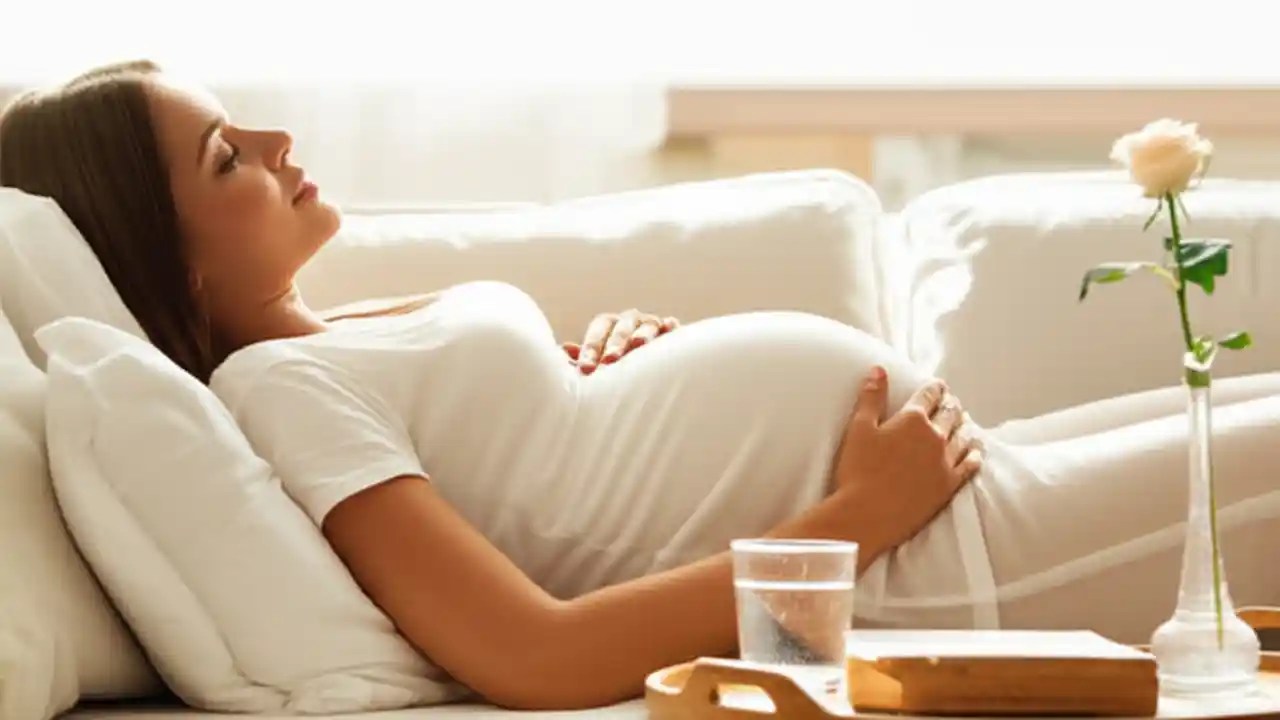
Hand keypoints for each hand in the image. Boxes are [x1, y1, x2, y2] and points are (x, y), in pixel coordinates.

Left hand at [563, 309, 679, 374]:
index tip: (585, 369)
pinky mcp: (672, 332)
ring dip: (642, 334)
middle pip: (622, 327)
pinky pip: (672, 327)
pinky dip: (671, 328)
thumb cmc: (617, 364)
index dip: (591, 348)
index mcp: (609, 325)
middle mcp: (630, 321)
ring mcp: (652, 324)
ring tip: (638, 345)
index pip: (598, 331)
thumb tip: (563, 351)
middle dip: (615, 344)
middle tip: (609, 362)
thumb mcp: (599, 362)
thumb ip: (583, 358)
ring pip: (647, 325)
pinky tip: (669, 330)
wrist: (651, 365)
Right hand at [830, 367, 982, 549]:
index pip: (929, 395)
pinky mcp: (949, 485)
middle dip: (951, 404)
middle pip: (950, 413)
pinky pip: (971, 466)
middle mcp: (935, 437)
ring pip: (964, 436)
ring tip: (966, 421)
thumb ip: (871, 397)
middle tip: (951, 401)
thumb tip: (879, 369)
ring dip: (965, 425)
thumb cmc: (857, 471)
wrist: (866, 514)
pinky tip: (977, 450)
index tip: (938, 385)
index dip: (935, 387)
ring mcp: (945, 462)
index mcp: (912, 419)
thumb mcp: (858, 429)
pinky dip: (976, 455)